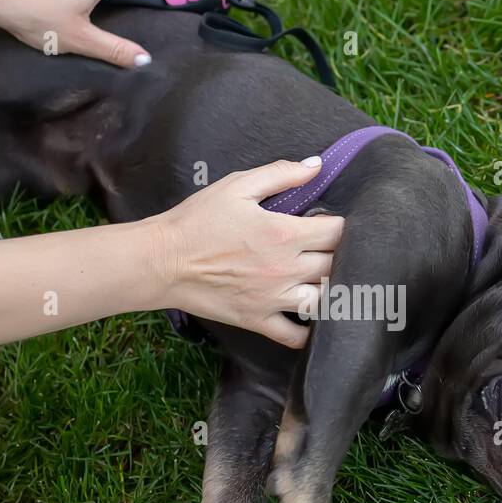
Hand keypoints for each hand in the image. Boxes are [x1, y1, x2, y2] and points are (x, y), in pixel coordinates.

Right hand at [156, 158, 343, 347]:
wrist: (162, 261)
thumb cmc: (197, 221)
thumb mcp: (237, 186)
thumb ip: (281, 174)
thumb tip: (316, 166)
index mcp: (283, 234)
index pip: (337, 232)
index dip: (339, 224)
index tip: (328, 222)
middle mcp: (284, 270)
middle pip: (336, 265)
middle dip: (339, 254)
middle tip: (325, 249)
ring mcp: (273, 299)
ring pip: (324, 301)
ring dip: (329, 289)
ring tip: (321, 279)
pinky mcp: (258, 320)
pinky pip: (295, 336)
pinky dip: (308, 331)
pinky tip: (307, 317)